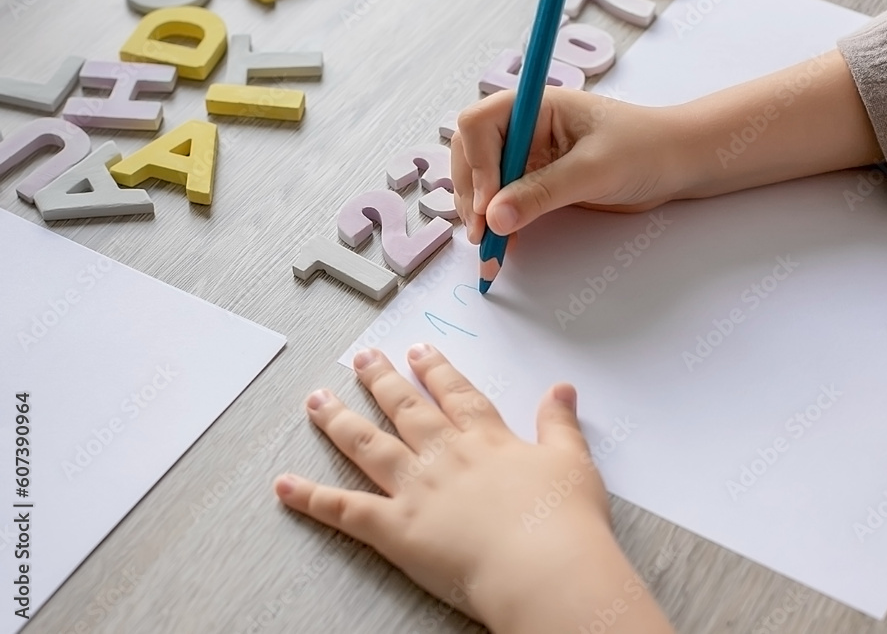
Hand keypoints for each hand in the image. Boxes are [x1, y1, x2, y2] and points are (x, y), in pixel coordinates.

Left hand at [274, 345, 672, 633]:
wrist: (543, 563)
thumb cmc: (563, 519)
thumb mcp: (572, 462)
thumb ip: (560, 423)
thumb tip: (562, 389)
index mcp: (486, 440)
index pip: (454, 394)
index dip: (435, 370)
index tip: (418, 351)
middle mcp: (444, 455)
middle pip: (405, 409)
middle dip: (380, 381)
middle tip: (361, 358)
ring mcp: (415, 489)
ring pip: (368, 446)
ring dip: (339, 421)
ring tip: (316, 400)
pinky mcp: (395, 529)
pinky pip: (344, 510)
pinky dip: (311, 498)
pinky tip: (284, 485)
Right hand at [451, 88, 682, 243]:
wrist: (679, 164)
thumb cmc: (647, 148)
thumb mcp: (594, 169)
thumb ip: (542, 192)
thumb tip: (495, 217)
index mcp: (535, 105)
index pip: (479, 124)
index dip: (476, 165)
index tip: (488, 206)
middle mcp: (525, 127)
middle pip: (470, 154)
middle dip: (472, 194)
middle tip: (483, 235)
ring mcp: (529, 156)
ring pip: (482, 181)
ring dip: (479, 213)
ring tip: (491, 247)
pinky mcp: (537, 183)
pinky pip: (503, 201)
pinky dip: (498, 223)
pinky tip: (504, 243)